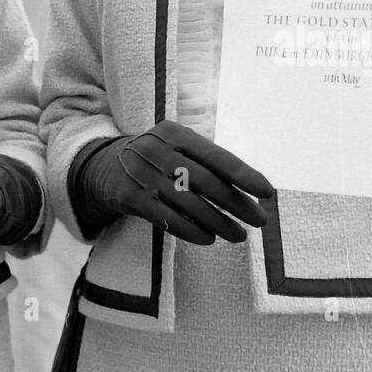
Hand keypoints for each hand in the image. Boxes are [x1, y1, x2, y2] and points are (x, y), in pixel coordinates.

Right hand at [88, 119, 273, 245]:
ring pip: (189, 203)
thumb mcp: (176, 148)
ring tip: (238, 235)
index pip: (216, 156)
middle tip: (259, 221)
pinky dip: (190, 230)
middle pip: (206, 181)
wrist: (103, 166)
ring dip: (218, 222)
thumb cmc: (155, 158)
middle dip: (237, 204)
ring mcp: (142, 173)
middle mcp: (158, 149)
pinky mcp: (130, 196)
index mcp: (175, 132)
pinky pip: (166, 217)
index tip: (267, 192)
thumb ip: (206, 163)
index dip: (244, 174)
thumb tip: (250, 190)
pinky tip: (208, 239)